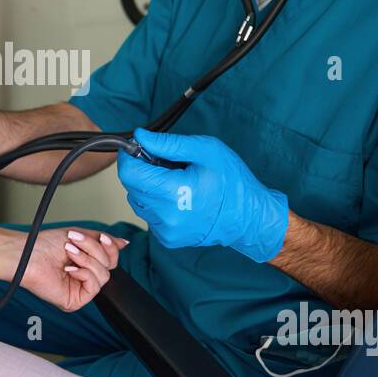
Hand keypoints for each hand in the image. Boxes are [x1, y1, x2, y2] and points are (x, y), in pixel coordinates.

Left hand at [19, 227, 128, 311]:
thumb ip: (103, 241)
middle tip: (75, 241)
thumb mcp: (81, 236)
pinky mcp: (75, 301)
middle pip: (110, 266)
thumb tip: (124, 243)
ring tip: (69, 251)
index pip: (111, 260)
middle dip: (94, 250)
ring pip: (104, 276)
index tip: (102, 237)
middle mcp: (84, 279)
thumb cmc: (46, 244)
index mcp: (87, 265)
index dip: (111, 248)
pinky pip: (94, 287)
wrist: (28, 253)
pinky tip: (68, 269)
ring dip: (87, 259)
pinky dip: (83, 274)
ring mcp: (80, 291)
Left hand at [116, 127, 288, 261]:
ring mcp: (166, 231)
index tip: (136, 147)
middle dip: (141, 171)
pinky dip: (157, 204)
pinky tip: (178, 198)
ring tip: (176, 182)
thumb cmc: (233, 183)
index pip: (129, 174)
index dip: (128, 157)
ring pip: (139, 201)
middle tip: (165, 164)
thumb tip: (139, 137)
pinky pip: (149, 215)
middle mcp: (167, 216)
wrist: (249, 218)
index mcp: (175, 192)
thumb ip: (168, 143)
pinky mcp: (168, 239)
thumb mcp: (205, 150)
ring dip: (149, 188)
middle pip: (132, 187)